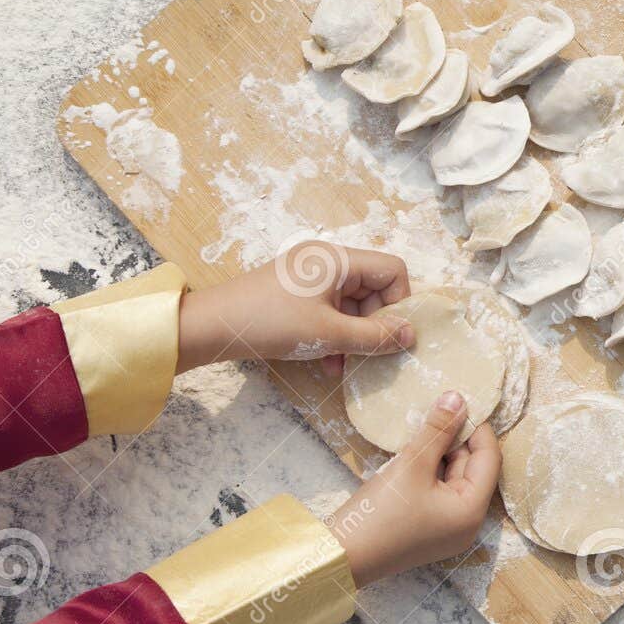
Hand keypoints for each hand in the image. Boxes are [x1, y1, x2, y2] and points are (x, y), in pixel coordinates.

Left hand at [177, 241, 413, 376]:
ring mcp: (311, 276)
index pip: (392, 271)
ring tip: (344, 364)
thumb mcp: (329, 334)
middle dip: (375, 325)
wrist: (211, 326)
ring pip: (353, 304)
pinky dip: (336, 334)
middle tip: (368, 354)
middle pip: (375, 289)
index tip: (391, 335)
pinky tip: (328, 361)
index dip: (400, 303)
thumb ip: (375, 336)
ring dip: (355, 335)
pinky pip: (332, 310)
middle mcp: (327, 260)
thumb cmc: (270, 323)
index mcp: (338, 259)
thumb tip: (412, 335)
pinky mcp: (297, 292)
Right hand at [328, 392, 498, 587]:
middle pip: (474, 469)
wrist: (342, 555)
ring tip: (426, 426)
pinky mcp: (430, 529)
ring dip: (443, 453)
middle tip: (439, 410)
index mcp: (472, 511)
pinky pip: (441, 492)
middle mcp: (468, 523)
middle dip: (458, 439)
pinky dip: (432, 470)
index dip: (477, 428)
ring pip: (455, 479)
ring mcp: (449, 529)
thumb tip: (458, 399)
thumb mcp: (411, 464)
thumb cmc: (380, 513)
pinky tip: (416, 451)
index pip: (489, 459)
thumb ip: (437, 430)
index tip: (460, 402)